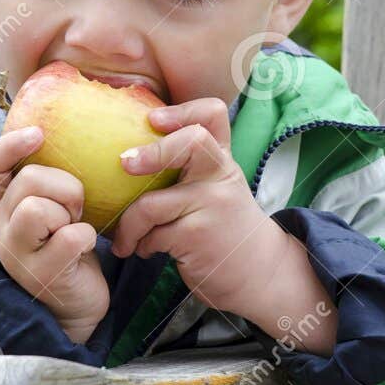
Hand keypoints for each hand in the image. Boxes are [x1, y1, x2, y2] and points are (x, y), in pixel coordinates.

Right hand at [0, 126, 110, 343]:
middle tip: (74, 209)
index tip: (39, 134)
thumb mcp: (50, 207)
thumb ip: (45, 179)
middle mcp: (0, 229)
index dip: (9, 145)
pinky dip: (86, 237)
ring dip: (70, 212)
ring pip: (39, 207)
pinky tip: (84, 249)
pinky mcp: (41, 275)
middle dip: (65, 187)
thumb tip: (59, 132)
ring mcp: (16, 255)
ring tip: (75, 228)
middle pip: (28, 180)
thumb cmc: (66, 246)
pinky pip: (70, 236)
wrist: (76, 303)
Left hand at [110, 97, 277, 313]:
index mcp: (221, 160)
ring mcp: (212, 205)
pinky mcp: (198, 236)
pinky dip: (141, 245)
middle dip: (151, 152)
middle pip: (191, 142)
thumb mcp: (216, 190)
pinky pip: (152, 235)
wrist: (260, 273)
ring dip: (128, 226)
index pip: (212, 116)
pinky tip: (146, 251)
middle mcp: (221, 176)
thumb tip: (127, 154)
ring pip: (150, 204)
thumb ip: (187, 170)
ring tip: (125, 240)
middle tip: (124, 163)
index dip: (182, 111)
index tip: (152, 119)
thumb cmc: (223, 229)